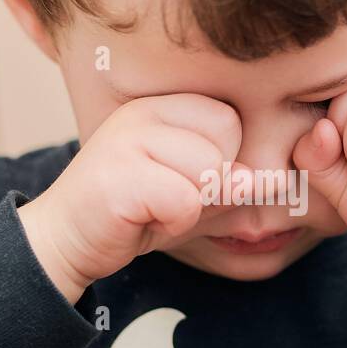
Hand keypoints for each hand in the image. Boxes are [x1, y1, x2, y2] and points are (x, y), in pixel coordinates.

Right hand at [19, 94, 245, 301]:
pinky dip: (174, 221)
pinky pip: (185, 200)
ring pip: (209, 170)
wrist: (67, 241)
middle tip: (168, 196)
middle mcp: (143, 111)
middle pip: (225, 139)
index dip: (222, 162)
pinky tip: (143, 219)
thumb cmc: (134, 215)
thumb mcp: (195, 196)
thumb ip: (235, 185)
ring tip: (153, 207)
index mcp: (161, 105)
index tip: (183, 182)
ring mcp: (127, 138)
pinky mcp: (118, 174)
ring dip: (191, 205)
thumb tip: (279, 181)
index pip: (229, 119)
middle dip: (210, 182)